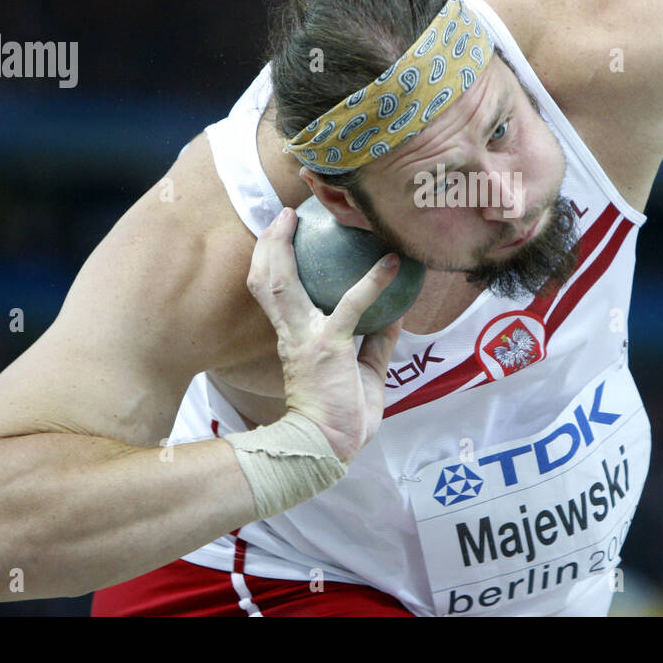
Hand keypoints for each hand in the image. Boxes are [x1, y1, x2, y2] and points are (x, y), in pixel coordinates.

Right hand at [245, 205, 403, 462]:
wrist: (326, 447)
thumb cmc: (342, 416)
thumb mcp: (364, 372)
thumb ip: (376, 342)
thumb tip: (396, 314)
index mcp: (294, 338)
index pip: (273, 292)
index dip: (273, 260)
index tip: (282, 232)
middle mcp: (293, 332)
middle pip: (267, 280)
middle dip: (270, 244)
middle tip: (285, 215)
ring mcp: (308, 337)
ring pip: (286, 283)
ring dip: (289, 247)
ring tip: (308, 217)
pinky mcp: (330, 346)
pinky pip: (352, 305)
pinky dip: (373, 282)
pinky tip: (393, 262)